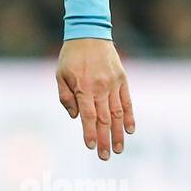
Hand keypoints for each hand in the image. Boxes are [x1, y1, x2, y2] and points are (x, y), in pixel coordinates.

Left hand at [56, 39, 134, 160]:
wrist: (90, 33)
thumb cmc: (71, 56)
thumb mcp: (60, 74)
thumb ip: (65, 97)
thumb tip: (74, 116)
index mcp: (83, 87)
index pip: (88, 116)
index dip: (90, 133)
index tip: (91, 147)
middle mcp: (100, 87)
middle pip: (104, 119)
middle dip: (104, 140)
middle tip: (105, 157)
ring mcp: (113, 84)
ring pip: (117, 114)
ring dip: (118, 133)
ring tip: (118, 149)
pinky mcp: (122, 80)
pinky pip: (127, 101)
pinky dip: (129, 116)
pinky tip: (130, 130)